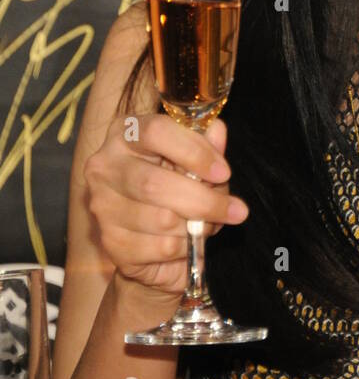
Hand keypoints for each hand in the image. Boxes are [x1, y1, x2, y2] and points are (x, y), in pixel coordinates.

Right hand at [84, 113, 247, 303]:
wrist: (149, 236)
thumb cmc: (174, 185)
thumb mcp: (194, 160)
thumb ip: (206, 145)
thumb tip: (217, 131)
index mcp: (125, 133)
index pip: (156, 132)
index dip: (195, 152)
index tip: (224, 172)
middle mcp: (105, 166)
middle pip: (154, 183)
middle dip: (204, 200)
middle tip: (235, 210)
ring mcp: (103, 205)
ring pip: (161, 220)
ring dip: (197, 226)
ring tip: (206, 224)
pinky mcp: (111, 242)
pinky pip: (161, 247)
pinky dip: (185, 247)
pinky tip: (186, 240)